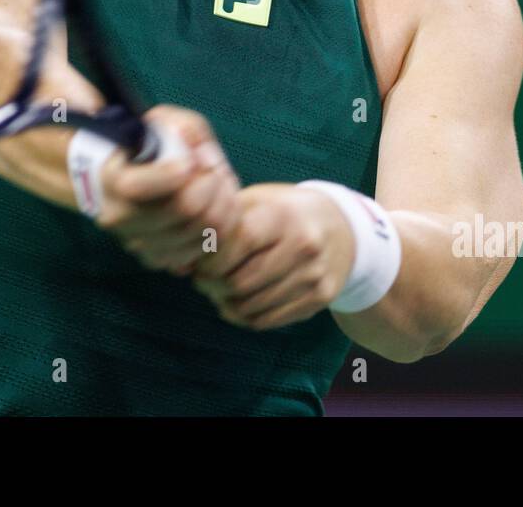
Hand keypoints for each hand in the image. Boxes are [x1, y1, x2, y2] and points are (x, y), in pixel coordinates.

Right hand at [95, 105, 240, 274]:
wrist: (123, 175)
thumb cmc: (147, 144)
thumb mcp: (163, 122)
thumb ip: (186, 131)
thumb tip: (202, 161)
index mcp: (113, 180)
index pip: (144, 185)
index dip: (179, 171)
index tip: (191, 160)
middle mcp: (119, 217)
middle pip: (185, 209)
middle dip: (213, 186)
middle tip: (217, 172)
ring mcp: (137, 242)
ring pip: (200, 232)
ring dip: (223, 206)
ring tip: (220, 187)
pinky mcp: (156, 258)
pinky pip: (202, 250)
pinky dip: (218, 229)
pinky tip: (215, 209)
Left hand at [191, 183, 355, 329]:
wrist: (343, 229)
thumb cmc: (285, 212)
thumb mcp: (258, 202)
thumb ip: (221, 225)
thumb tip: (179, 262)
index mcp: (283, 216)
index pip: (237, 244)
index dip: (209, 260)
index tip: (198, 263)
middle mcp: (303, 247)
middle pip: (241, 282)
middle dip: (212, 286)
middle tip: (203, 280)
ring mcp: (314, 276)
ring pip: (252, 307)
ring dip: (226, 304)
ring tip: (219, 291)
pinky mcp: (319, 299)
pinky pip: (269, 320)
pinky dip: (245, 317)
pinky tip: (238, 303)